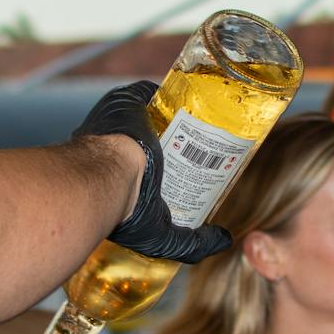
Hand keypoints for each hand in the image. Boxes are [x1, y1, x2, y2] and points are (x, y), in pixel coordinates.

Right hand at [73, 80, 232, 264]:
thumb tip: (226, 238)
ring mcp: (120, 122)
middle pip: (156, 137)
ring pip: (155, 112)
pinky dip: (171, 89)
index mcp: (122, 177)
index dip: (177, 163)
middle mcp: (116, 146)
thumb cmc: (126, 212)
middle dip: (182, 138)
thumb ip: (194, 243)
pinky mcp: (126, 100)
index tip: (199, 165)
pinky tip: (197, 96)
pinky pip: (151, 89)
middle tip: (210, 143)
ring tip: (210, 118)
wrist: (107, 178)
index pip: (153, 166)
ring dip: (179, 112)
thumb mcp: (163, 238)